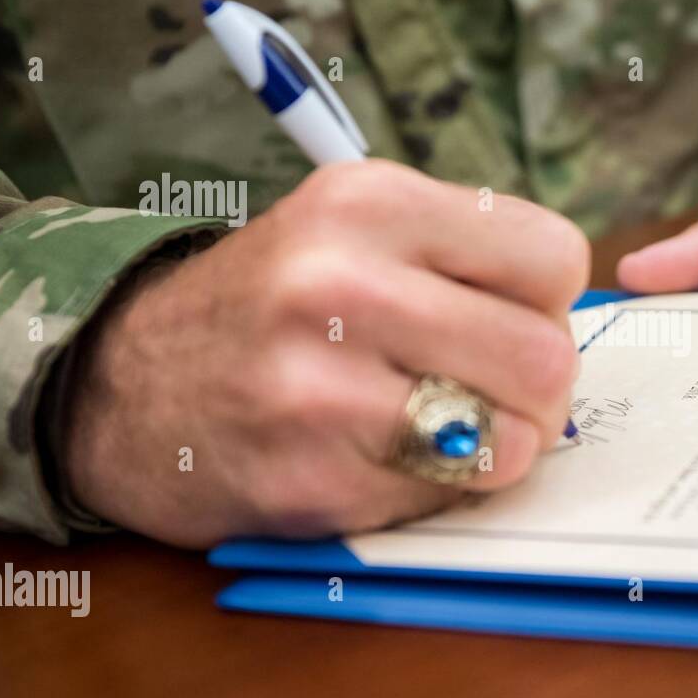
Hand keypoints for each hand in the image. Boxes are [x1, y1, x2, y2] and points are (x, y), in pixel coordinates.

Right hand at [64, 160, 589, 547]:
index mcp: (370, 202)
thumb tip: (575, 324)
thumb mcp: (352, 230)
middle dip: (540, 389)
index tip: (504, 318)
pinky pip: (451, 495)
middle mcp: (342, 283)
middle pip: (550, 356)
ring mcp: (321, 388)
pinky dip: (439, 489)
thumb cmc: (269, 308)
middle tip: (491, 391)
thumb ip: (464, 257)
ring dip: (499, 446)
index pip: (557, 258)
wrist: (122, 386)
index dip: (548, 302)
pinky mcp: (311, 480)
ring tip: (445, 428)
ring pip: (516, 437)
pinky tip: (381, 461)